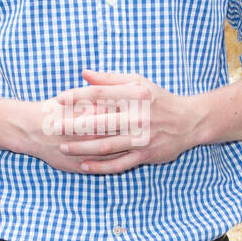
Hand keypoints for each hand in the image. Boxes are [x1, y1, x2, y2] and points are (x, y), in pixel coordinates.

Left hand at [45, 70, 197, 174]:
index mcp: (135, 94)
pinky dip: (101, 166)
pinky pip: (119, 163)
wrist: (189, 121)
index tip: (58, 99)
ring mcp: (141, 137)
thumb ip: (110, 79)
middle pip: (100, 121)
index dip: (77, 96)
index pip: (100, 94)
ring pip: (106, 145)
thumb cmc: (158, 99)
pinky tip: (84, 166)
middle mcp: (138, 116)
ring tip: (63, 148)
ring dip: (82, 148)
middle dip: (73, 125)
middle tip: (53, 127)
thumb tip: (84, 73)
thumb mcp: (138, 82)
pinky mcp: (146, 154)